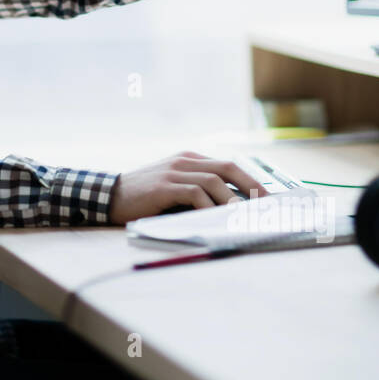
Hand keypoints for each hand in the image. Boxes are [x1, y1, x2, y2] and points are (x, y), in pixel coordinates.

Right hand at [108, 151, 271, 223]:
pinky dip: (208, 206)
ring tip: (244, 217)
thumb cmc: (145, 197)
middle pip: (228, 167)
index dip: (251, 181)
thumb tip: (234, 209)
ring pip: (214, 181)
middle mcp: (185, 161)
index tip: (268, 199)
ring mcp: (174, 172)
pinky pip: (194, 193)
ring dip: (232, 200)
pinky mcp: (164, 186)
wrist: (110, 196)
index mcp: (190, 160)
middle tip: (267, 206)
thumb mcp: (175, 189)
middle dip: (252, 186)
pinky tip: (215, 219)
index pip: (229, 165)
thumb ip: (199, 192)